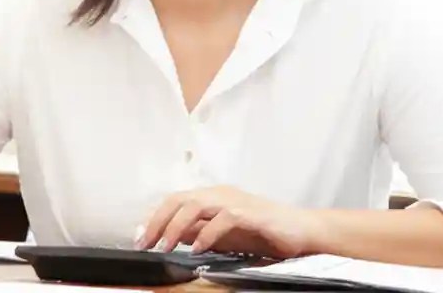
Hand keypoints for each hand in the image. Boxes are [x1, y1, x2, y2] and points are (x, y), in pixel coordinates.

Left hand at [136, 185, 323, 258]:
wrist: (302, 231)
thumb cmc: (264, 232)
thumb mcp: (224, 235)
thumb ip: (199, 232)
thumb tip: (172, 236)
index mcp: (212, 197)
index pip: (175, 201)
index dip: (155, 218)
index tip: (140, 238)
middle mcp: (220, 194)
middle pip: (179, 199)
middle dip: (158, 221)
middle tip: (145, 243)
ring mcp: (235, 200)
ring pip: (195, 204)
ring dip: (176, 226)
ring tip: (165, 245)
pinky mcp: (250, 213)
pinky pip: (222, 219)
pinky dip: (207, 233)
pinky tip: (197, 248)